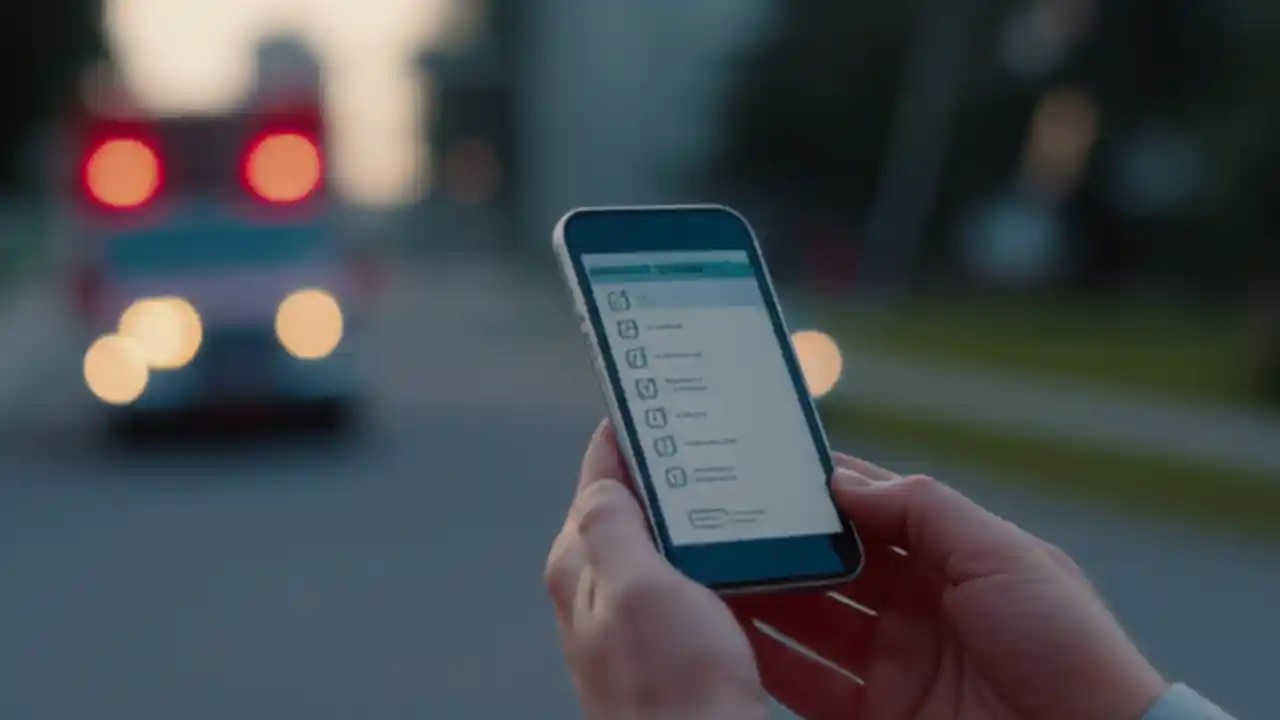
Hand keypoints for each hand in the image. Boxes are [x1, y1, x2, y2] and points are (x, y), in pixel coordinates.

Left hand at [544, 421, 768, 719]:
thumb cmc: (672, 688)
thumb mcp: (637, 588)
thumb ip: (612, 526)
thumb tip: (603, 478)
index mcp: (582, 565)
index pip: (599, 476)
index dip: (628, 433)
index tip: (655, 398)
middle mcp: (598, 591)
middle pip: (631, 506)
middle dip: (667, 471)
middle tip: (711, 435)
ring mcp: (633, 620)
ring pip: (663, 544)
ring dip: (697, 516)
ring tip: (739, 487)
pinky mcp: (667, 646)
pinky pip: (690, 583)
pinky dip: (716, 560)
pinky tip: (748, 556)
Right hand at [729, 454, 1167, 719]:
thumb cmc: (1067, 651)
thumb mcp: (1006, 557)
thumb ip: (926, 511)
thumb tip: (844, 481)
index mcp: (953, 561)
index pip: (874, 510)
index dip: (821, 488)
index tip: (763, 466)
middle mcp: (916, 609)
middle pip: (831, 565)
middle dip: (778, 540)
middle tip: (718, 517)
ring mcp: (892, 666)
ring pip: (808, 620)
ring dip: (761, 594)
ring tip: (707, 566)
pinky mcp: (873, 717)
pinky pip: (805, 682)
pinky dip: (765, 656)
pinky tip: (727, 630)